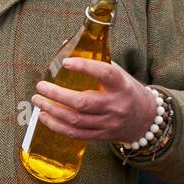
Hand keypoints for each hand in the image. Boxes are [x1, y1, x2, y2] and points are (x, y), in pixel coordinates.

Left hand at [32, 60, 157, 144]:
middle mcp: (115, 105)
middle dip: (57, 95)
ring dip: (52, 110)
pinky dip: (56, 126)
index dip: (84, 67)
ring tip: (38, 100)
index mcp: (121, 85)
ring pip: (75, 120)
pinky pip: (75, 134)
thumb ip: (95, 61)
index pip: (104, 73)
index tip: (65, 62)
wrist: (146, 119)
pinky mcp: (101, 136)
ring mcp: (108, 123)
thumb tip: (65, 47)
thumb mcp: (118, 73)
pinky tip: (44, 116)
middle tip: (40, 86)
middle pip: (83, 102)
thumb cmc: (126, 90)